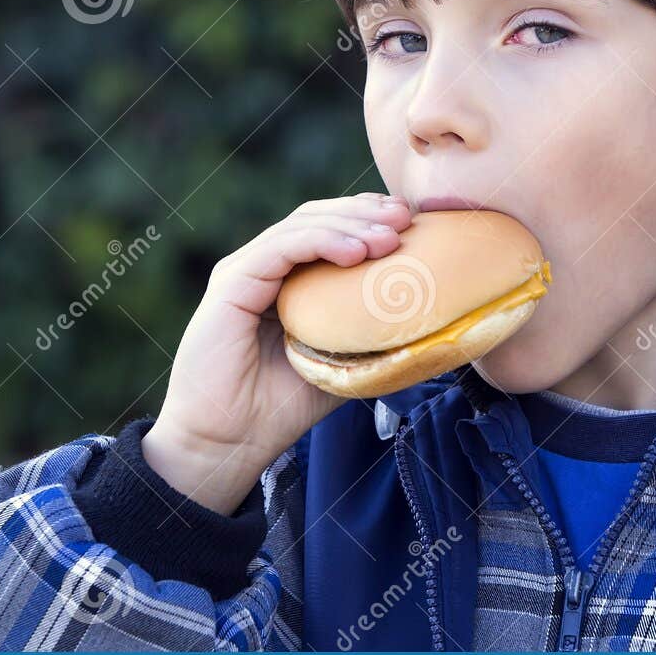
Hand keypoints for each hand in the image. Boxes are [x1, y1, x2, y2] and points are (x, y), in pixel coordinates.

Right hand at [142, 192, 412, 513]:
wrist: (227, 443)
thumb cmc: (278, 409)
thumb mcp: (338, 364)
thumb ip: (366, 336)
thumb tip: (427, 324)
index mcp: (284, 280)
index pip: (328, 230)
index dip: (368, 218)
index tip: (412, 222)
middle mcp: (262, 268)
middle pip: (317, 217)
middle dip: (365, 211)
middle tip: (407, 216)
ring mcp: (244, 272)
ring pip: (302, 225)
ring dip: (351, 225)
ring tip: (390, 237)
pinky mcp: (231, 284)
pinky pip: (281, 248)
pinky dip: (322, 242)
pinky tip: (356, 252)